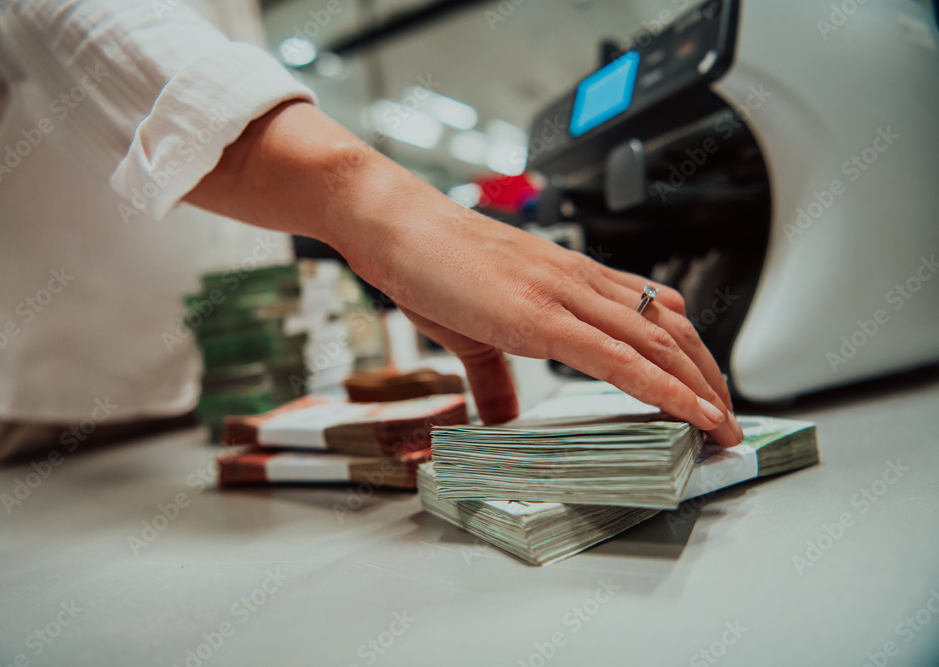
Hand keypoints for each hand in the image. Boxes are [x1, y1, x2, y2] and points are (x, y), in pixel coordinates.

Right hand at [344, 202, 743, 446]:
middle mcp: (579, 281)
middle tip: (728, 418)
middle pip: (670, 330)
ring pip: (657, 342)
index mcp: (570, 279)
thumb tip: (501, 414)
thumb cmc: (430, 264)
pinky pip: (617, 356)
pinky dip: (661, 387)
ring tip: (722, 426)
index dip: (687, 354)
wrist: (395, 224)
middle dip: (708, 377)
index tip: (705, 389)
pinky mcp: (540, 315)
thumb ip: (495, 377)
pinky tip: (687, 411)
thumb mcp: (472, 331)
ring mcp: (564, 294)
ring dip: (699, 386)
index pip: (651, 315)